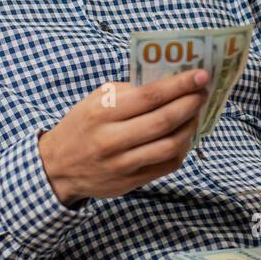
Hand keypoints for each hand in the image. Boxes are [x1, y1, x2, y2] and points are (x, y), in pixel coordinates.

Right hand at [39, 69, 209, 206]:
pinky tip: (183, 136)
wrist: (57, 167)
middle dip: (190, 104)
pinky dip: (181, 148)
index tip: (201, 76)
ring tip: (195, 114)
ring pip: (170, 146)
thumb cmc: (82, 125)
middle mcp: (111, 140)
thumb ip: (129, 91)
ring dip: (190, 127)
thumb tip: (169, 82)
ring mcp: (122, 164)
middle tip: (203, 92)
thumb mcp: (95, 100)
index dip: (180, 85)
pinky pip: (166, 165)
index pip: (149, 96)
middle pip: (164, 121)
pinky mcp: (130, 183)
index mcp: (102, 113)